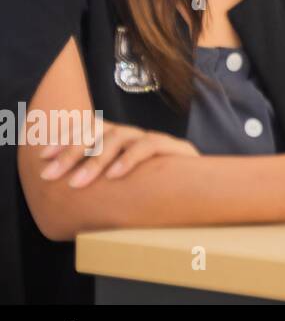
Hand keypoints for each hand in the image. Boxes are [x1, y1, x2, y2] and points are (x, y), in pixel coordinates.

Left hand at [39, 121, 198, 187]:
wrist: (204, 188)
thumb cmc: (157, 190)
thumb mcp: (124, 185)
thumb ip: (102, 182)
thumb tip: (67, 190)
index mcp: (121, 140)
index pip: (89, 129)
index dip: (65, 140)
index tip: (43, 158)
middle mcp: (135, 135)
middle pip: (99, 131)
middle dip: (71, 152)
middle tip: (51, 175)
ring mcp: (154, 140)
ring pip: (120, 136)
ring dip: (95, 160)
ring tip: (77, 183)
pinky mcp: (174, 148)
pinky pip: (148, 146)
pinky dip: (129, 160)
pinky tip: (115, 176)